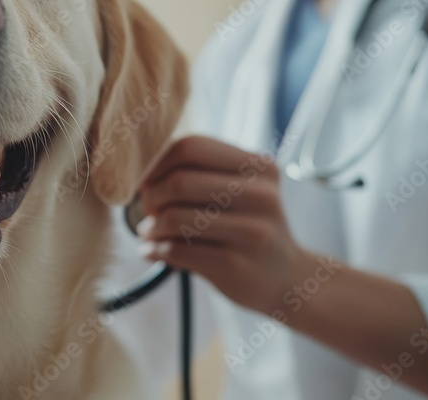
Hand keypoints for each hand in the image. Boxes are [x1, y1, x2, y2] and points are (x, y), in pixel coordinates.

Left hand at [136, 135, 316, 313]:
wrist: (287, 279)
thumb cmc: (247, 226)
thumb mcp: (239, 191)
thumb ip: (200, 173)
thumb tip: (140, 171)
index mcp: (259, 167)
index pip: (192, 147)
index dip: (157, 162)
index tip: (146, 180)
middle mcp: (262, 195)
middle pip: (180, 181)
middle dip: (151, 196)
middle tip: (147, 209)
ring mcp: (252, 232)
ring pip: (175, 217)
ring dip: (151, 227)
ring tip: (149, 232)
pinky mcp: (236, 266)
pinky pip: (177, 250)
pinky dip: (154, 249)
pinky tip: (152, 251)